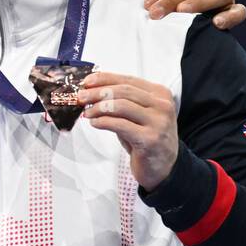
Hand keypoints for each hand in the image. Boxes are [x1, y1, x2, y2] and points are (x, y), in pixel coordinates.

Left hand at [77, 72, 177, 191]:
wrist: (164, 166)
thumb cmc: (146, 137)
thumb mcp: (136, 114)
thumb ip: (121, 100)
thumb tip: (91, 91)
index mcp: (160, 94)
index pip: (128, 80)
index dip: (105, 78)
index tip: (87, 81)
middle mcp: (162, 106)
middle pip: (123, 91)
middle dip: (97, 93)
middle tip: (81, 97)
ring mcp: (158, 122)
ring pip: (121, 106)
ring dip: (98, 108)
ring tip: (88, 113)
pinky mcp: (150, 139)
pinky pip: (120, 125)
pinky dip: (103, 122)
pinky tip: (95, 123)